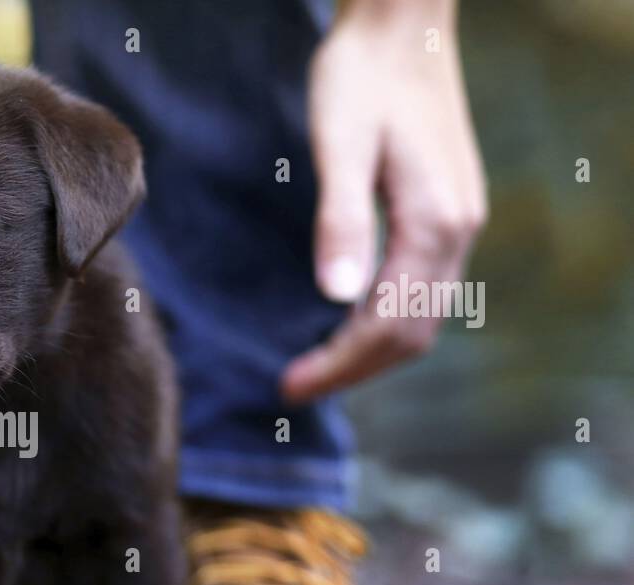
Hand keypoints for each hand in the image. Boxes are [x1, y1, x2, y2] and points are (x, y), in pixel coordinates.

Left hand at [282, 0, 486, 403]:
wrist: (401, 24)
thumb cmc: (362, 76)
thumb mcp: (340, 145)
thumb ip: (340, 220)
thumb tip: (336, 297)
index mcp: (434, 222)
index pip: (389, 326)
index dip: (338, 366)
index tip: (288, 385)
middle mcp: (458, 230)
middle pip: (412, 333)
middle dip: (352, 369)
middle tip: (293, 386)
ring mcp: (459, 221)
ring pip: (422, 316)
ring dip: (369, 351)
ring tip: (315, 366)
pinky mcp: (448, 211)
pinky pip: (421, 289)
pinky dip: (384, 320)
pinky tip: (346, 321)